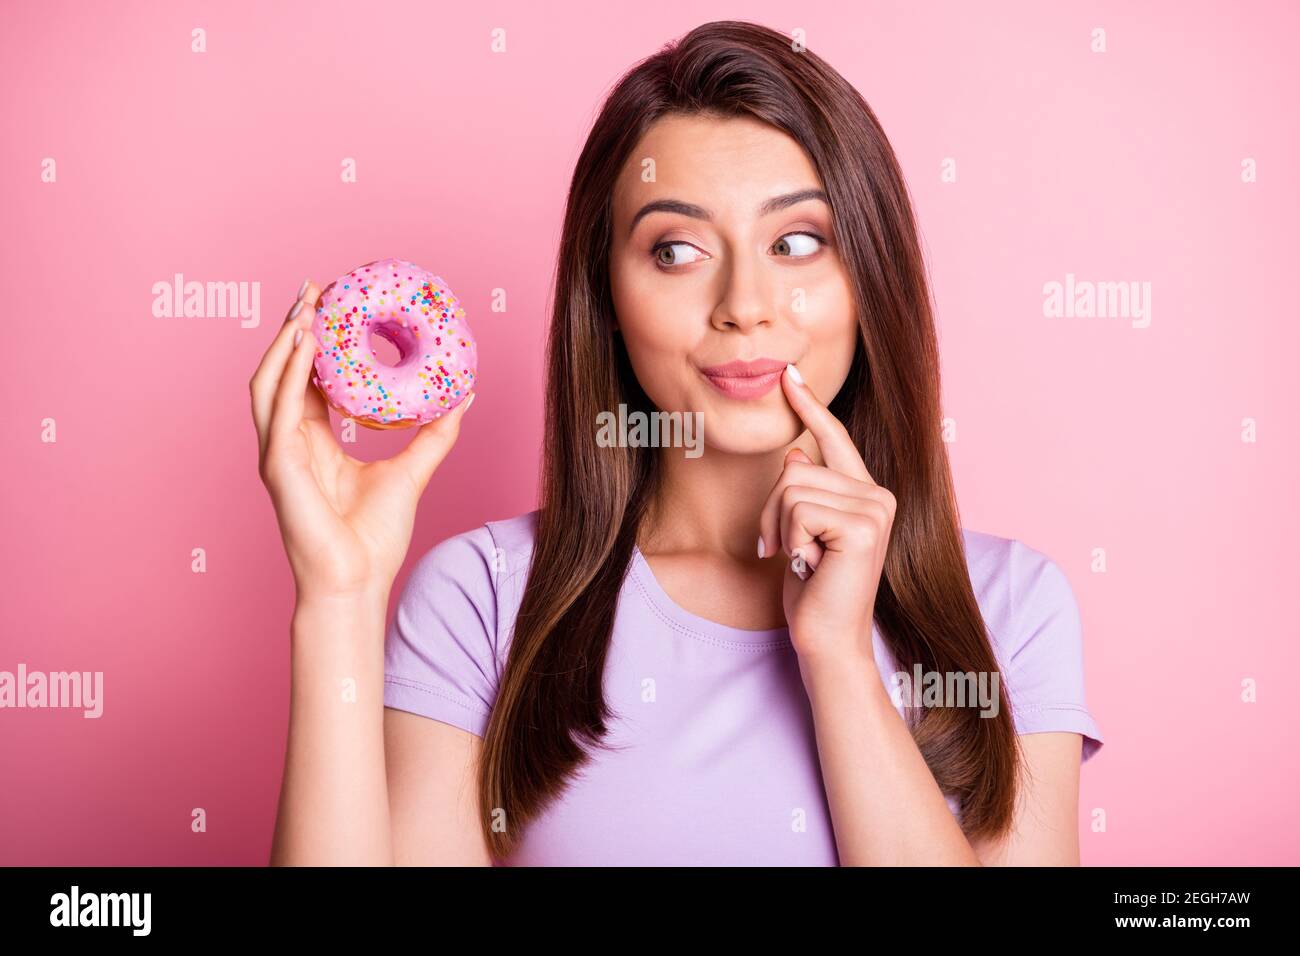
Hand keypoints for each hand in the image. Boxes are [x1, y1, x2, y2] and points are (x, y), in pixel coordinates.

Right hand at [250, 281, 474, 602]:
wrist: (358, 583)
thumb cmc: (375, 539)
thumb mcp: (413, 471)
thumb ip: (435, 433)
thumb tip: (464, 394)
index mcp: (314, 442)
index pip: (308, 379)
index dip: (317, 341)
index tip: (337, 303)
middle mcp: (289, 442)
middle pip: (282, 371)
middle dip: (295, 327)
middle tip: (316, 288)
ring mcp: (278, 453)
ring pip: (269, 382)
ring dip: (284, 340)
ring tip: (306, 304)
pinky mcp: (277, 465)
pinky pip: (279, 407)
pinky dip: (289, 371)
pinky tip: (305, 342)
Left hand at [757, 364, 895, 663]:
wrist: (828, 641)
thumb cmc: (812, 592)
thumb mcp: (799, 533)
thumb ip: (803, 492)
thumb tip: (794, 453)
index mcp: (867, 494)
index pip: (835, 439)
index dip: (810, 407)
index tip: (789, 376)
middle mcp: (879, 495)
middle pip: (794, 467)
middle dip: (772, 511)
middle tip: (786, 551)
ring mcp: (875, 509)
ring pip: (791, 486)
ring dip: (779, 529)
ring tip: (800, 560)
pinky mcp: (863, 526)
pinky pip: (797, 509)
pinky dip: (789, 540)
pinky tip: (809, 565)